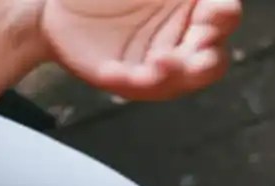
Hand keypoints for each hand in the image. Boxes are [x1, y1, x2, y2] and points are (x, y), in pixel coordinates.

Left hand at [39, 0, 240, 99]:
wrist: (51, 4)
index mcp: (194, 4)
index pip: (224, 12)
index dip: (223, 14)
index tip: (215, 11)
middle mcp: (185, 36)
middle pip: (214, 56)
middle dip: (205, 57)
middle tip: (192, 52)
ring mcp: (163, 62)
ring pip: (185, 79)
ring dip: (173, 75)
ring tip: (154, 66)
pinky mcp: (136, 81)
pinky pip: (142, 89)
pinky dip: (128, 81)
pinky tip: (110, 72)